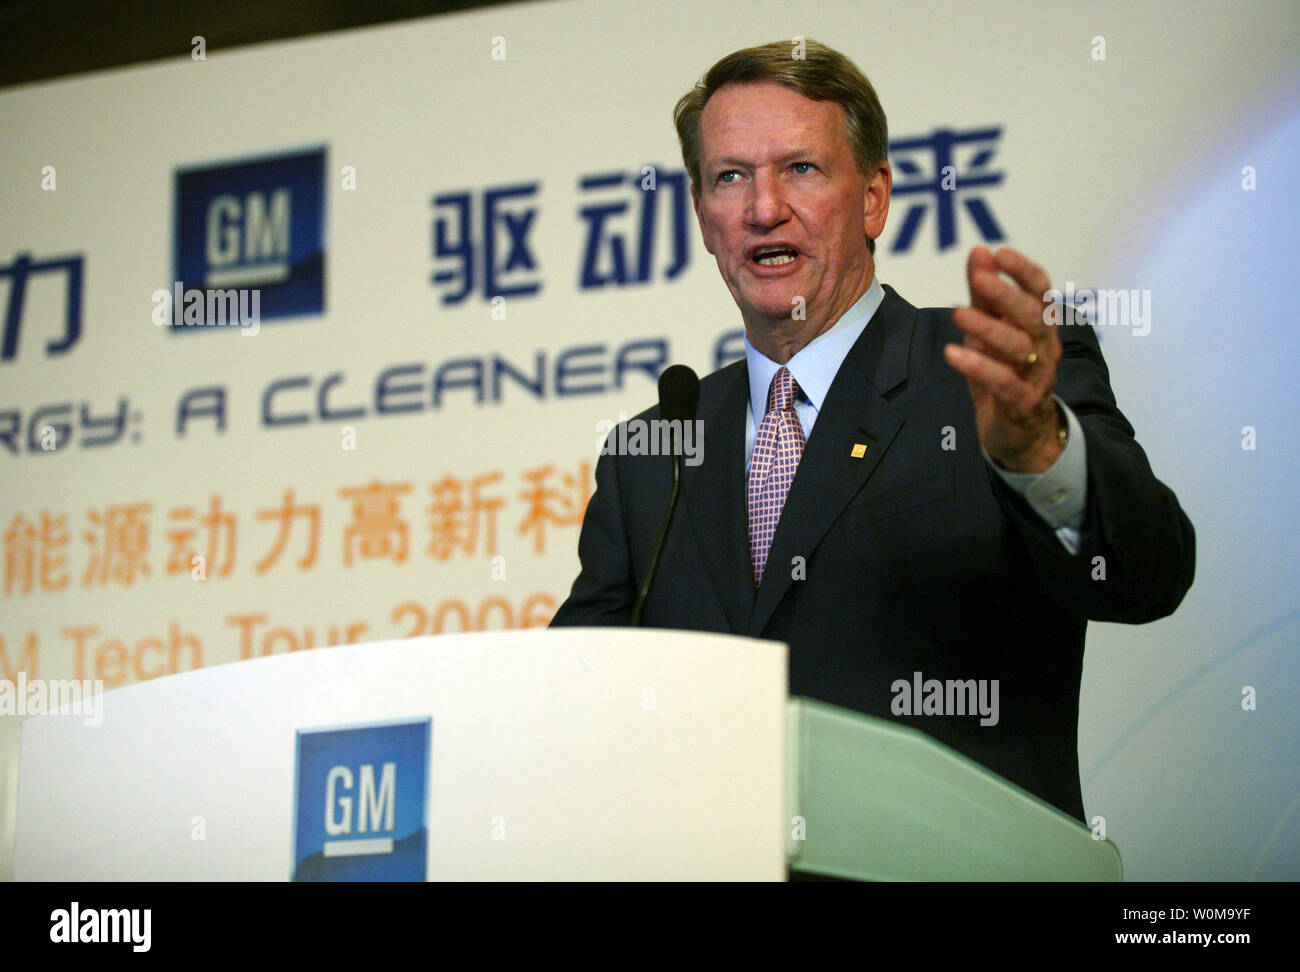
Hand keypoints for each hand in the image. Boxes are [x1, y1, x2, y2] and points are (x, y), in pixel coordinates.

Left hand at [944, 245, 1062, 473]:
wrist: (1020, 432)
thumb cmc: (1006, 372)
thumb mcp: (991, 331)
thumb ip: (984, 294)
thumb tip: (979, 252)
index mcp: (1040, 323)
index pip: (1040, 290)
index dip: (1022, 270)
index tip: (999, 253)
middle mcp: (1045, 346)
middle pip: (1032, 315)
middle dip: (1005, 294)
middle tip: (978, 279)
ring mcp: (1037, 375)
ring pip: (1019, 347)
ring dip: (988, 328)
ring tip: (958, 313)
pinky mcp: (1022, 402)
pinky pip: (1003, 381)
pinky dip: (978, 366)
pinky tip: (952, 353)